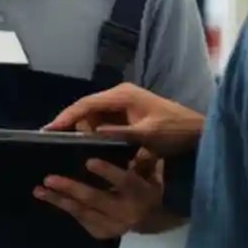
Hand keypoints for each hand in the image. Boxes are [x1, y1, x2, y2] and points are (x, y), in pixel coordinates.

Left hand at [33, 151, 163, 239]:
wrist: (152, 218)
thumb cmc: (146, 182)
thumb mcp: (147, 167)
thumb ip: (131, 152)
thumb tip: (104, 131)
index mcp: (141, 193)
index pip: (125, 181)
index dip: (107, 172)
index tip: (89, 161)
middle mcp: (127, 212)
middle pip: (96, 199)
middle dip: (71, 188)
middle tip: (49, 178)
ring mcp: (113, 225)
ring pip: (83, 212)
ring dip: (59, 200)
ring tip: (39, 190)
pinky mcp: (102, 232)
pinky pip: (80, 220)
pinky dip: (64, 207)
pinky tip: (48, 197)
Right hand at [43, 82, 205, 156]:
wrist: (199, 132)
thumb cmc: (175, 130)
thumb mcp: (148, 135)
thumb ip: (119, 134)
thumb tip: (92, 134)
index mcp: (122, 96)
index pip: (86, 104)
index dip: (66, 117)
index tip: (48, 130)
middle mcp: (120, 96)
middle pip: (87, 111)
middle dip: (75, 128)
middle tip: (62, 148)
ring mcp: (124, 105)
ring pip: (95, 119)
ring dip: (87, 134)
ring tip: (75, 152)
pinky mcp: (128, 116)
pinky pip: (106, 125)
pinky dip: (99, 136)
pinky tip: (93, 150)